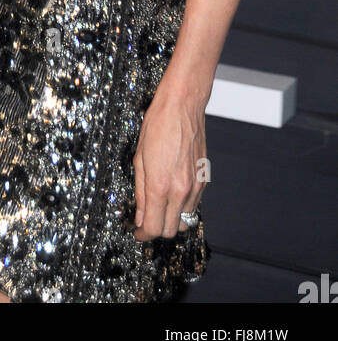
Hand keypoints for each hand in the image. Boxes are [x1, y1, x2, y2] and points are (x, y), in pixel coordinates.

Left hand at [133, 87, 206, 240]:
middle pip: (170, 230)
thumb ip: (140, 192)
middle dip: (156, 230)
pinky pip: (193, 206)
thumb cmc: (158, 125)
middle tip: (145, 220)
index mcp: (160, 185)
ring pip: (185, 221)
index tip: (137, 232)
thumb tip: (140, 216)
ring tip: (158, 206)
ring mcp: (195, 187)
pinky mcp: (204, 181)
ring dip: (171, 219)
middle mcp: (181, 190)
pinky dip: (182, 207)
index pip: (154, 227)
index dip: (143, 235)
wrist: (183, 105)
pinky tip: (172, 193)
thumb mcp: (139, 158)